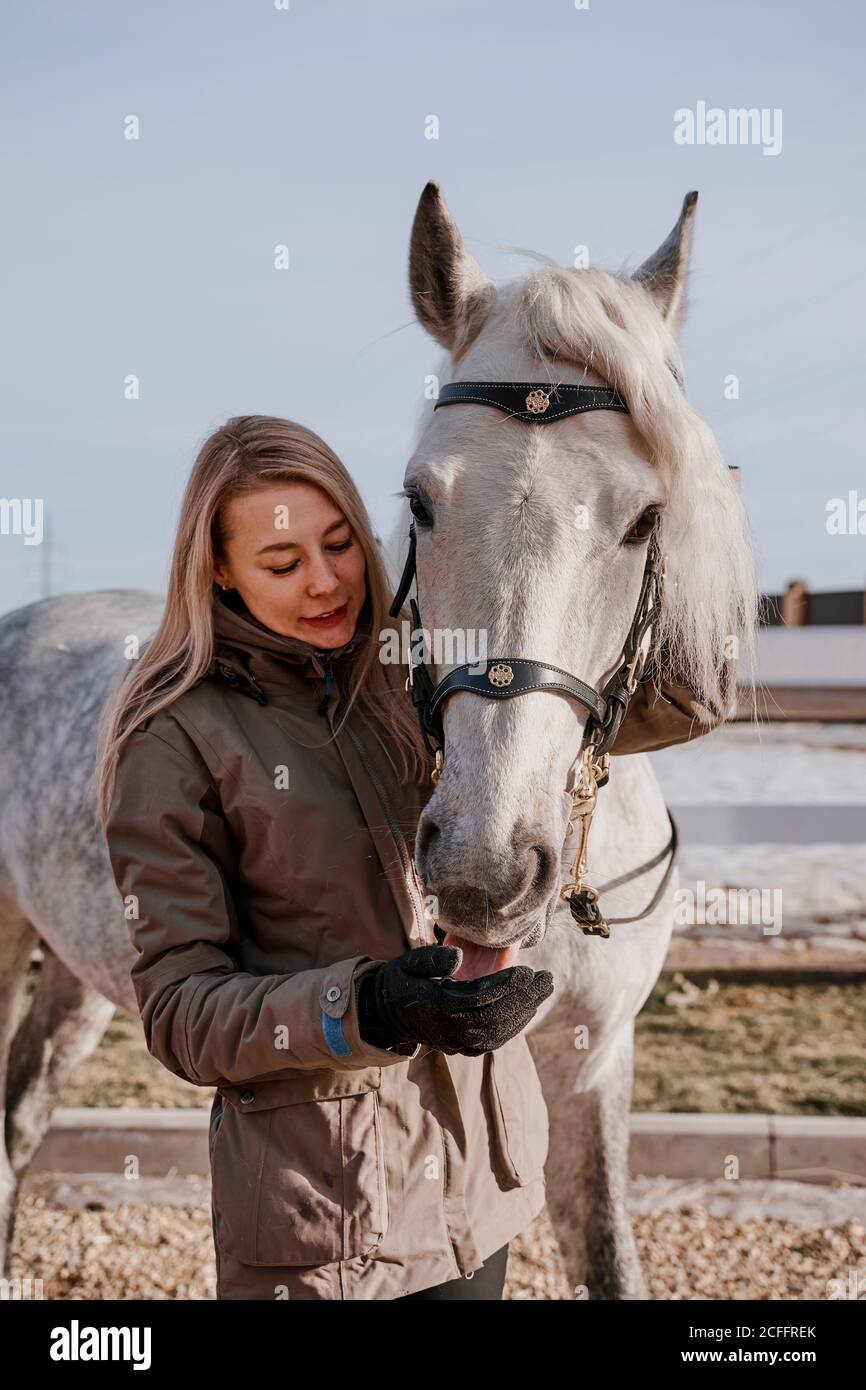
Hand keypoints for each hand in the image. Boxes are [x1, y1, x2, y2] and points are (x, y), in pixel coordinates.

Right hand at [358, 944, 552, 1056]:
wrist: (386, 1013)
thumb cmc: (402, 981)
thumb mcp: (409, 962)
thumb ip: (433, 958)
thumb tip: (460, 958)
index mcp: (438, 1005)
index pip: (480, 997)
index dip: (506, 985)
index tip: (528, 970)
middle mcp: (449, 1028)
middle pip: (496, 1015)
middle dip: (525, 997)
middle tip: (548, 978)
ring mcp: (456, 1042)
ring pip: (498, 1031)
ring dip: (525, 1011)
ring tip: (543, 991)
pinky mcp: (462, 1048)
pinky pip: (494, 1041)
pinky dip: (514, 1027)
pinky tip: (528, 1009)